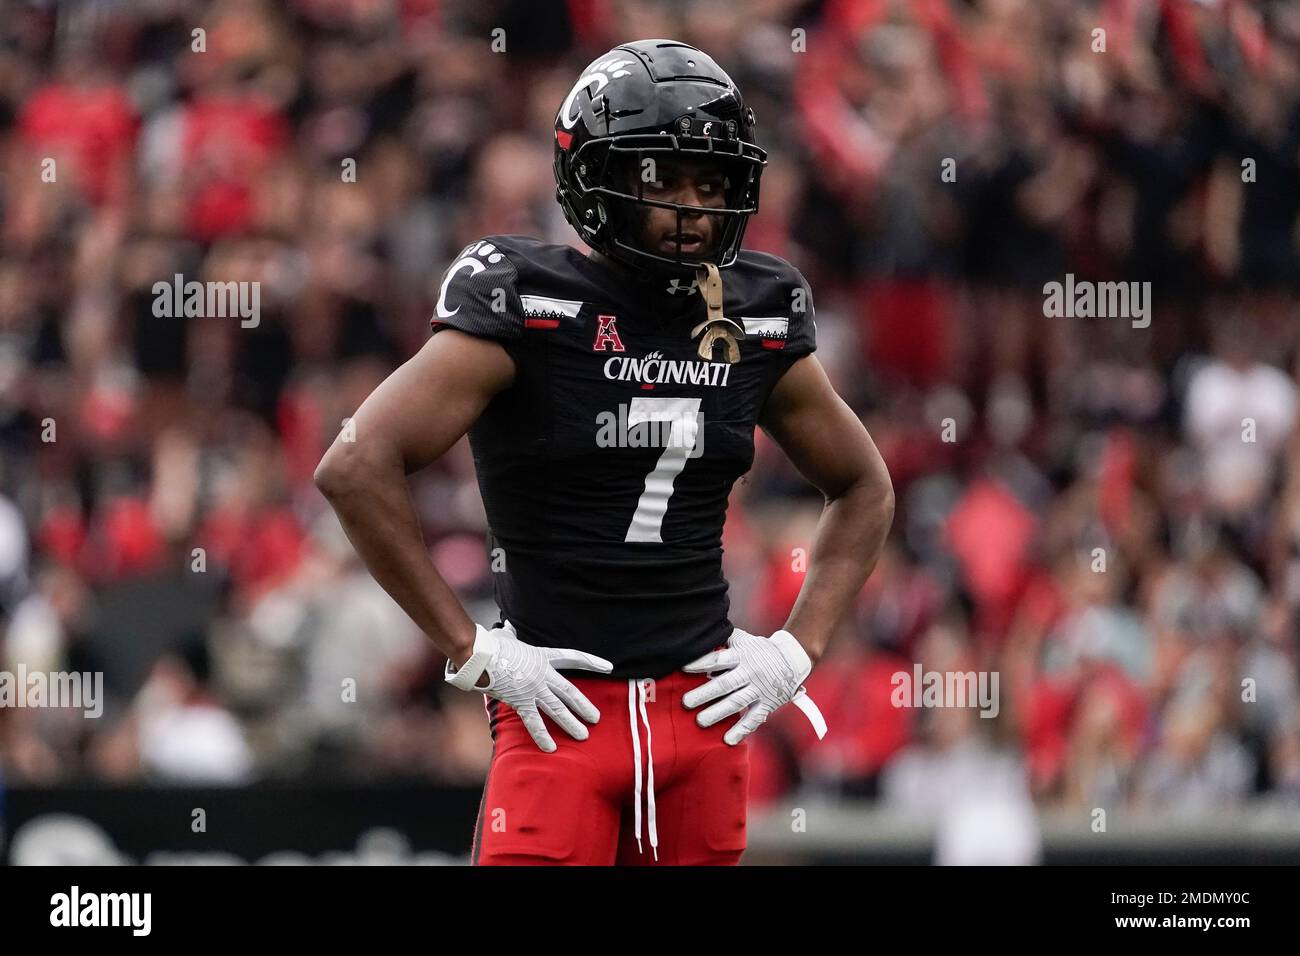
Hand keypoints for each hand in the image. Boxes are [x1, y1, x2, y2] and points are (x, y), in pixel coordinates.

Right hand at [445, 621, 613, 751]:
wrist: (480, 654)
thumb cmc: (491, 644)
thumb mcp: (506, 637)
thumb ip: (511, 636)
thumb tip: (506, 630)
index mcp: (542, 656)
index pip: (573, 657)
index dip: (591, 662)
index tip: (608, 667)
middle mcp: (542, 674)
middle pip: (569, 691)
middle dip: (584, 706)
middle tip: (596, 718)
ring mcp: (533, 689)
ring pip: (557, 709)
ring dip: (571, 723)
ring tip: (584, 735)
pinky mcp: (521, 701)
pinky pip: (534, 721)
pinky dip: (543, 735)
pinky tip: (552, 748)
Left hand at [683, 628, 826, 745]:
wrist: (793, 657)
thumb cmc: (761, 648)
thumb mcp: (744, 639)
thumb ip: (725, 640)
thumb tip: (701, 637)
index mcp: (742, 656)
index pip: (719, 659)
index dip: (701, 663)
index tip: (683, 668)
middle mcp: (750, 673)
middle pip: (725, 684)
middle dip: (704, 694)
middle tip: (686, 702)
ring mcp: (759, 690)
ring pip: (736, 703)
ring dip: (718, 713)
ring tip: (701, 721)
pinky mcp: (767, 704)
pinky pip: (754, 719)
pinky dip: (741, 730)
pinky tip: (727, 740)